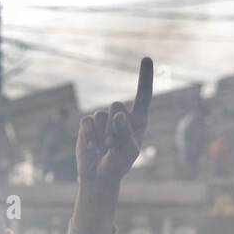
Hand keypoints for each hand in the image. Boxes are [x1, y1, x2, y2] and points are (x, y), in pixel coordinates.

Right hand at [76, 57, 153, 187]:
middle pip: (116, 105)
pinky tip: (92, 147)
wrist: (99, 176)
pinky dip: (90, 136)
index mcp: (137, 120)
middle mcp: (120, 115)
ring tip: (104, 149)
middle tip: (113, 145)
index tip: (146, 58)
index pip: (143, 95)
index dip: (145, 77)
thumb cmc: (119, 163)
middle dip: (114, 126)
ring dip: (102, 136)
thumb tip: (118, 114)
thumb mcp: (128, 150)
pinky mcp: (87, 125)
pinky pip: (87, 122)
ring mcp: (103, 119)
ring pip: (101, 115)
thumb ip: (125, 132)